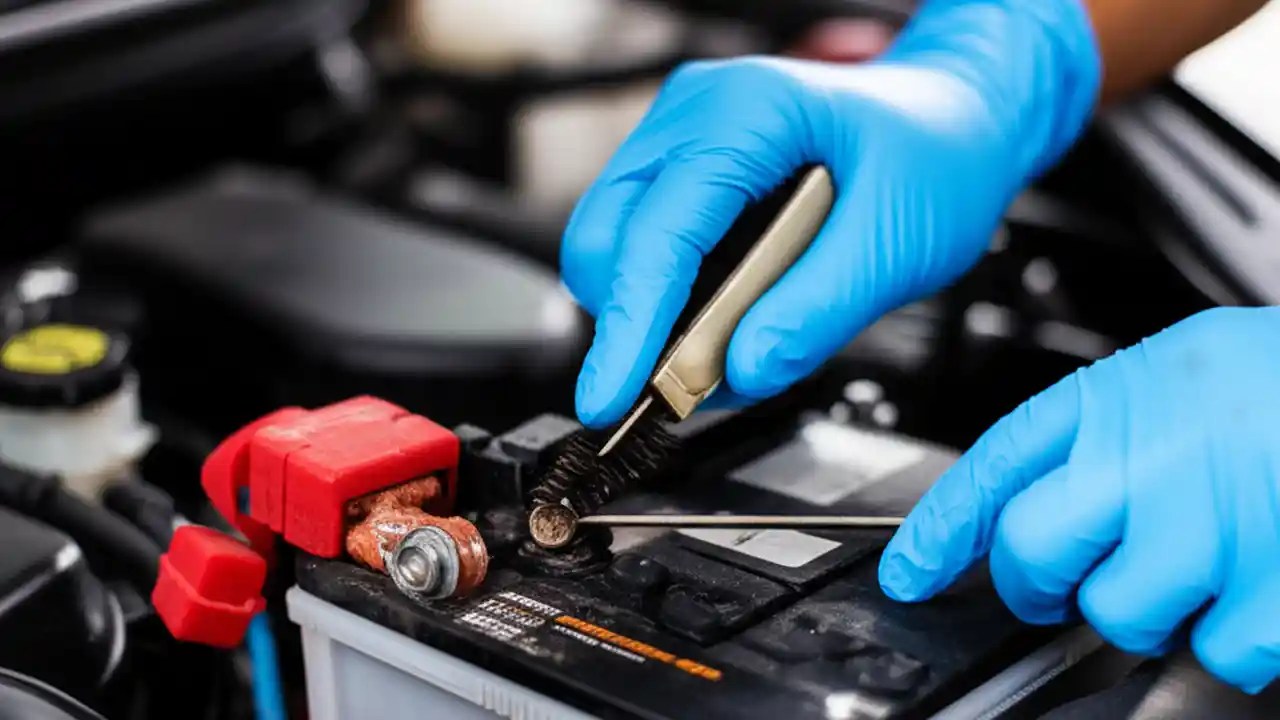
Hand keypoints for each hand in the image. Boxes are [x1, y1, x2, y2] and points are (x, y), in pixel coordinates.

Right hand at [561, 0, 1100, 427]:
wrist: (955, 121)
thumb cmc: (934, 155)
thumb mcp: (895, 243)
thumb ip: (816, 312)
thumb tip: (743, 372)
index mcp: (744, 114)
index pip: (657, 233)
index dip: (630, 325)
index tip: (611, 398)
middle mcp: (693, 115)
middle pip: (606, 238)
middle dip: (631, 323)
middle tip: (681, 391)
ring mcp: (680, 137)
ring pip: (613, 245)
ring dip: (650, 314)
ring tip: (719, 353)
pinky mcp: (682, 169)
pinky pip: (643, 241)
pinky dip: (668, 295)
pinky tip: (721, 319)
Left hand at [879, 307, 1279, 693]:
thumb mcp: (1183, 370)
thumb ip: (1105, 428)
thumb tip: (1030, 494)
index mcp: (1123, 395)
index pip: (994, 466)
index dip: (940, 528)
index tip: (910, 573)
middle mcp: (1152, 457)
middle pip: (1034, 551)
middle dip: (1038, 579)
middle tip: (1065, 577)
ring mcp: (1212, 527)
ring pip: (1115, 612)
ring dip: (1145, 605)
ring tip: (1200, 556)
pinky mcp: (1272, 590)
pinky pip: (1214, 652)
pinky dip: (1233, 635)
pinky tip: (1257, 580)